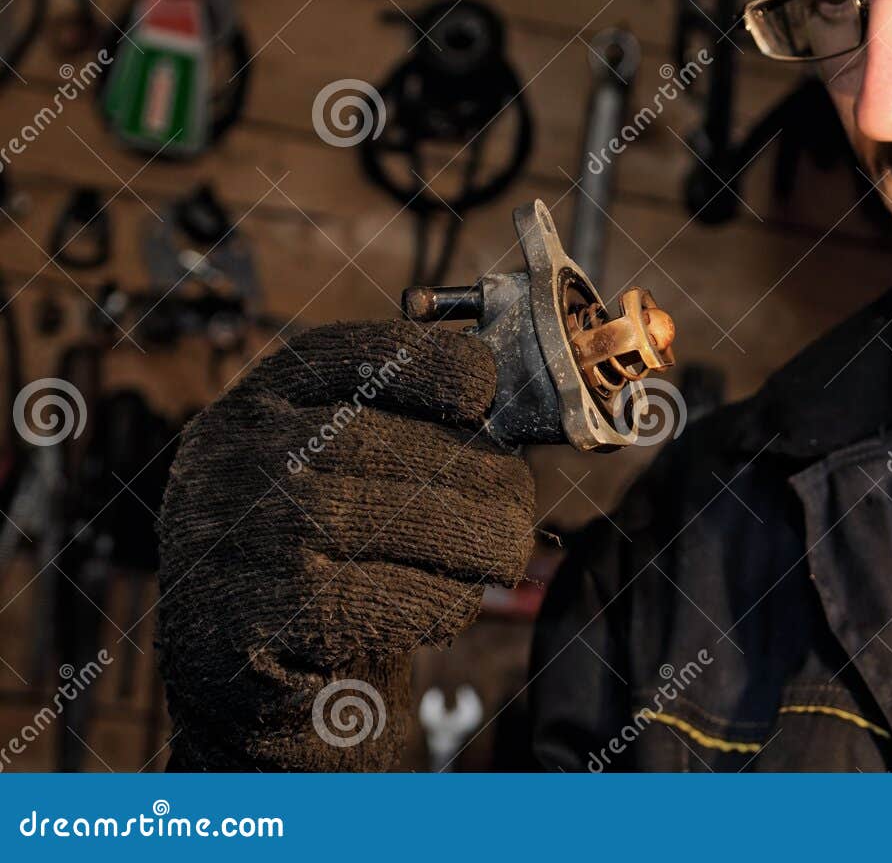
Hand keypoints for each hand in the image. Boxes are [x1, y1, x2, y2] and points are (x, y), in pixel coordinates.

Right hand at [157, 321, 534, 769]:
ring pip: (405, 520)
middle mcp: (240, 455)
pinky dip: (441, 604)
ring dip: (480, 544)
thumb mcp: (331, 466)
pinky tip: (445, 609)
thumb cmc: (314, 552)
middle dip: (486, 478)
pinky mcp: (264, 617)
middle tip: (521, 507)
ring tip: (501, 556)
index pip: (356, 357)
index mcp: (261, 402)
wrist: (236, 670)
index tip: (486, 391)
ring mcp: (246, 534)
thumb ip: (397, 427)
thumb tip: (504, 410)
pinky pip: (393, 598)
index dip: (435, 365)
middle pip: (397, 444)